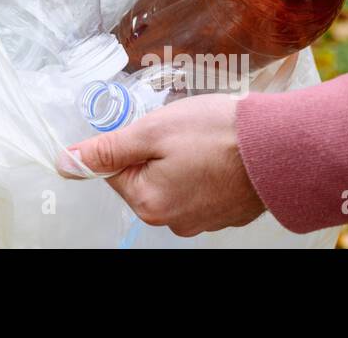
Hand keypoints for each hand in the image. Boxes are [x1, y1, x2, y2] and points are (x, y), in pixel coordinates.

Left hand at [57, 94, 264, 236]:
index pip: (115, 169)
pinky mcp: (225, 211)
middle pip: (143, 175)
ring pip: (172, 178)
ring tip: (204, 138)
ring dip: (181, 157)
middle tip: (182, 130)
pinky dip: (205, 166)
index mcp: (149, 203)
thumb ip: (106, 149)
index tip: (154, 128)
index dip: (131, 141)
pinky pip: (200, 185)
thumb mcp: (151, 132)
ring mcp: (201, 219)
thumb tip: (65, 162)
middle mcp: (172, 220)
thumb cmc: (218, 135)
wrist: (282, 147)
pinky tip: (219, 151)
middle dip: (156, 148)